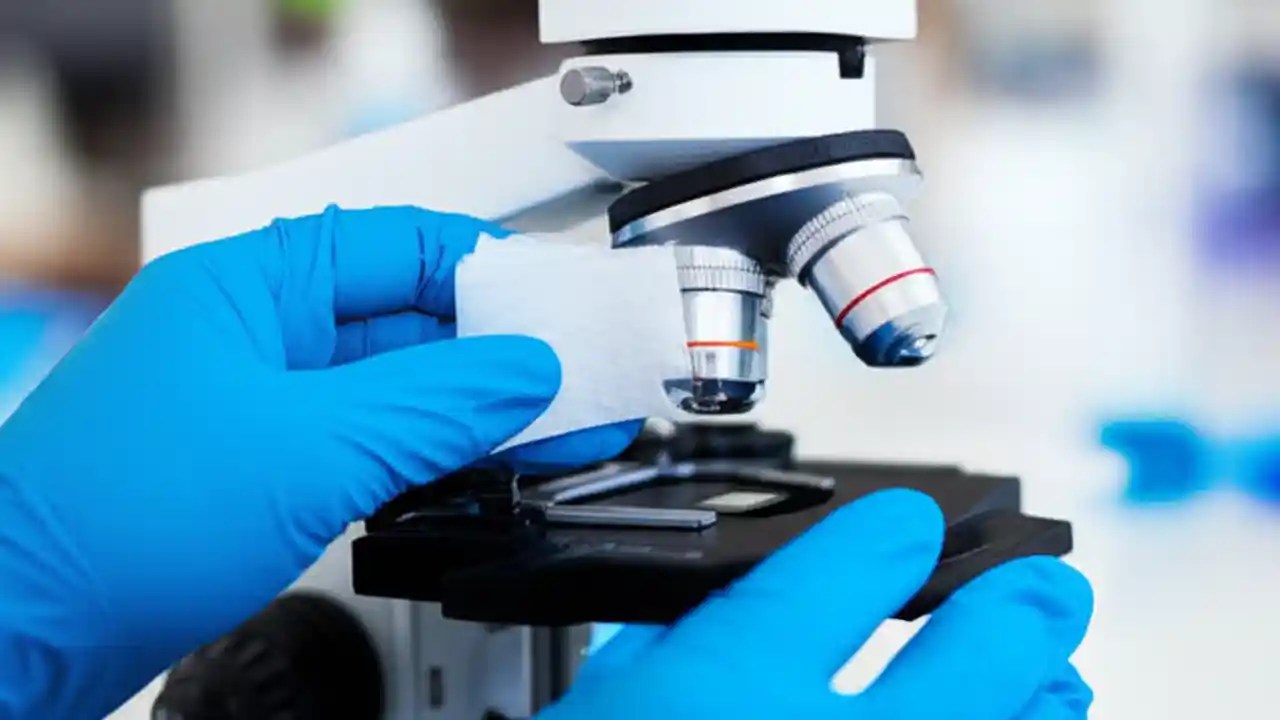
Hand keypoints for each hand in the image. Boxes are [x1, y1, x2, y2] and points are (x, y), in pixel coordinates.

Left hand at [0, 206, 638, 718]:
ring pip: (393, 386)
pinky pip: (368, 438)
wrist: (23, 627)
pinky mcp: (264, 464)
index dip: (492, 273)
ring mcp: (261, 401)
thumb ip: (435, 404)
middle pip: (408, 320)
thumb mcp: (310, 447)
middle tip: (570, 383)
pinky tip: (478, 470)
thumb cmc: (110, 520)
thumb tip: (525, 371)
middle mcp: (257, 331)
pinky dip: (427, 451)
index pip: (404, 246)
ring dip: (468, 409)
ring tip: (549, 430)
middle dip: (494, 354)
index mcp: (252, 284)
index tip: (556, 310)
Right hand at [541, 490, 1092, 719]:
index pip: (853, 564)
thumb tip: (753, 599)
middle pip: (985, 651)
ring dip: (1040, 699)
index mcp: (727, 693)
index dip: (892, 532)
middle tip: (1040, 590)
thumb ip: (683, 648)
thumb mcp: (606, 715)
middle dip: (1020, 605)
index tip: (905, 527)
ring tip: (1052, 675)